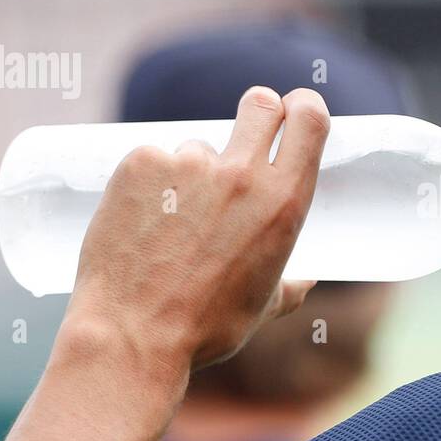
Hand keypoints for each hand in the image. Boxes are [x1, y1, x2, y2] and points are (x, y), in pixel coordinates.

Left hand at [64, 86, 329, 374]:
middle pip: (260, 104)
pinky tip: (140, 228)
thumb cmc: (203, 328)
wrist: (131, 336)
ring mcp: (187, 165)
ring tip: (171, 231)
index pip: (309, 120)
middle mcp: (241, 175)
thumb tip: (306, 282)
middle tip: (241, 143)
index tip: (295, 108)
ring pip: (196, 149)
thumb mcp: (262, 307)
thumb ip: (289, 286)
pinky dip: (149, 188)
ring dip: (190, 177)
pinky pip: (152, 163)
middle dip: (258, 112)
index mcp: (283, 204)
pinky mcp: (140, 164)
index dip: (304, 106)